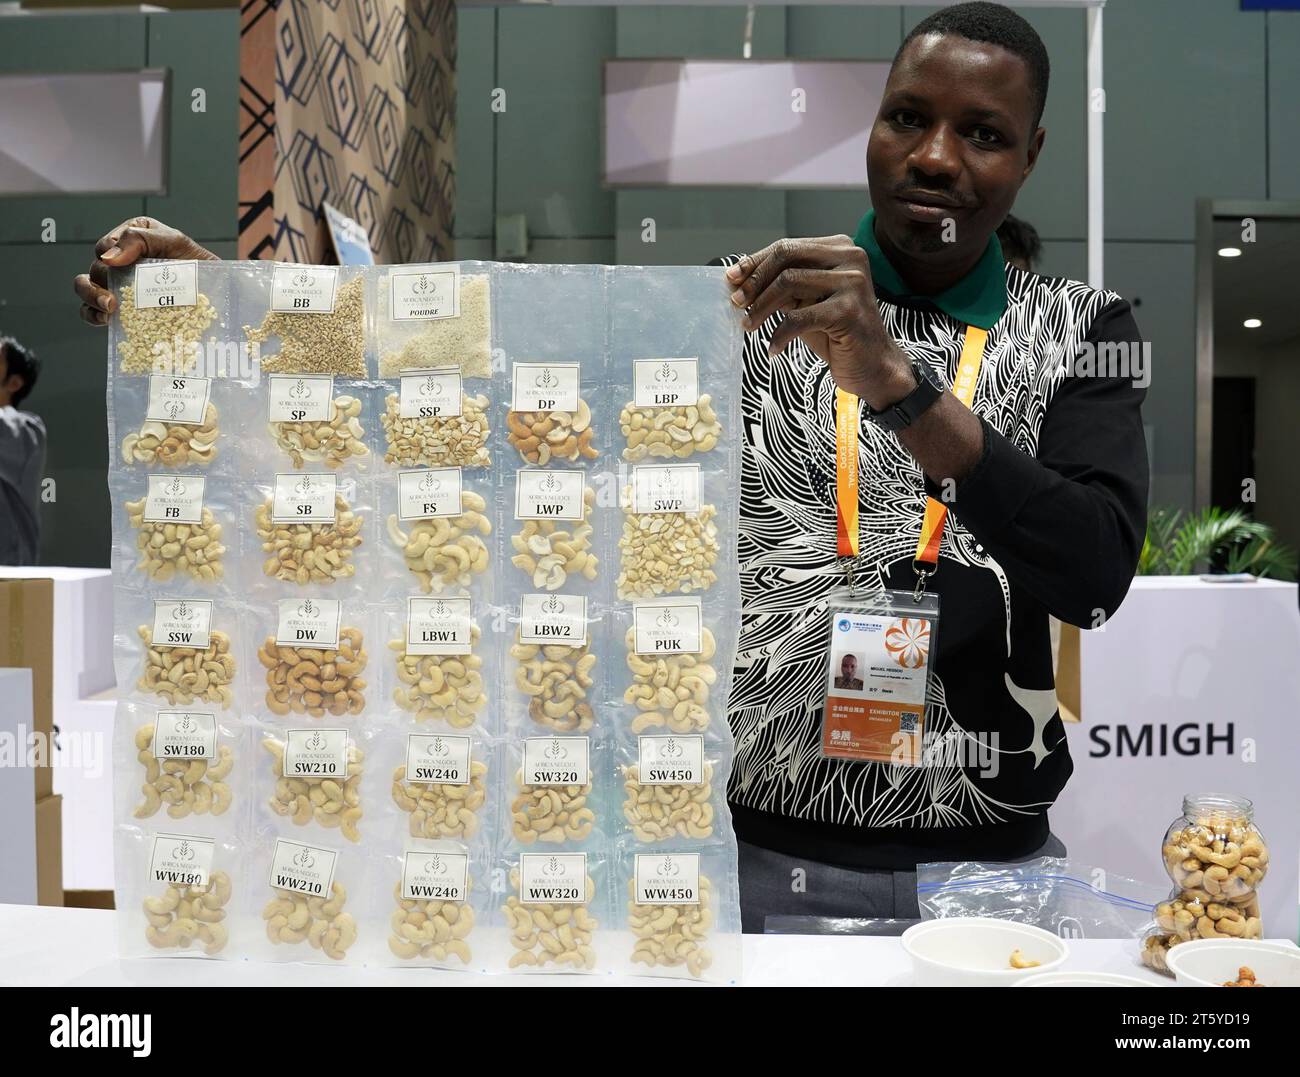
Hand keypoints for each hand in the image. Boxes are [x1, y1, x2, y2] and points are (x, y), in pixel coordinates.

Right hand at [74, 217, 218, 325]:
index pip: (106, 245)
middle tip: (112, 301)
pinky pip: (94, 311)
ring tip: (109, 309)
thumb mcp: (175, 242)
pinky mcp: (123, 308)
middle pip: (95, 269)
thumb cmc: (200, 265)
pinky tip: (106, 320)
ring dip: (91, 297)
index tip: (118, 269)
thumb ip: (140, 240)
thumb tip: (108, 257)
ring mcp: (120, 285)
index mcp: (132, 238)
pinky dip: (93, 315)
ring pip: (87, 287)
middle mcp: (122, 260)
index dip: (107, 257)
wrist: (219, 293)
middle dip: (98, 284)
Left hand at [725, 235, 915, 409]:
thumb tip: (740, 279)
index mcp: (840, 249)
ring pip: (788, 282)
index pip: (788, 247)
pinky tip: (773, 348)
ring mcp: (853, 282)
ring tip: (749, 326)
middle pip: (786, 257)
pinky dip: (779, 334)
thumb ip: (783, 286)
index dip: (755, 262)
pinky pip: (799, 317)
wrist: (872, 365)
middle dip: (755, 281)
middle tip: (736, 303)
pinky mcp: (849, 310)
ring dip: (761, 308)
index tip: (732, 279)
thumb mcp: (806, 301)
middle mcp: (850, 258)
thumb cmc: (837, 333)